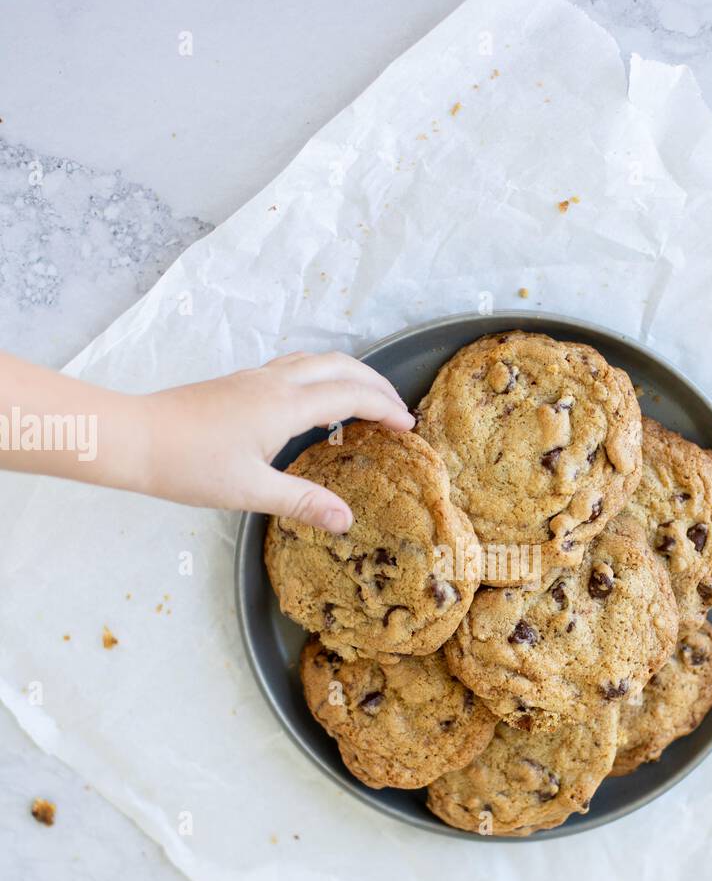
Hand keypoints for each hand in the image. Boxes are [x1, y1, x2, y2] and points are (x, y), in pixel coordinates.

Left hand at [143, 352, 414, 530]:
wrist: (134, 438)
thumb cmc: (188, 465)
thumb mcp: (250, 492)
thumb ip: (302, 502)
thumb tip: (346, 519)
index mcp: (285, 405)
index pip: (351, 395)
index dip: (385, 408)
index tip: (408, 427)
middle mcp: (275, 382)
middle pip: (340, 366)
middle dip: (375, 383)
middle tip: (397, 410)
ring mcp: (256, 378)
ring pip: (317, 360)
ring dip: (349, 374)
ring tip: (366, 400)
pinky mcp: (240, 383)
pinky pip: (295, 366)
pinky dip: (322, 375)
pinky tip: (315, 399)